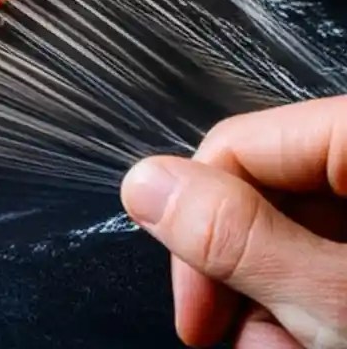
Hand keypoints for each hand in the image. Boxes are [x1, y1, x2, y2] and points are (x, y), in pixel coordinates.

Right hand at [121, 98, 346, 347]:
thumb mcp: (333, 295)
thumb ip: (236, 236)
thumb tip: (144, 183)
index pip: (237, 144)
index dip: (198, 225)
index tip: (195, 305)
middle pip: (261, 190)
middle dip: (241, 277)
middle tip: (243, 337)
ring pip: (292, 228)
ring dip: (273, 300)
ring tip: (293, 348)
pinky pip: (329, 248)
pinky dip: (315, 299)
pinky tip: (320, 338)